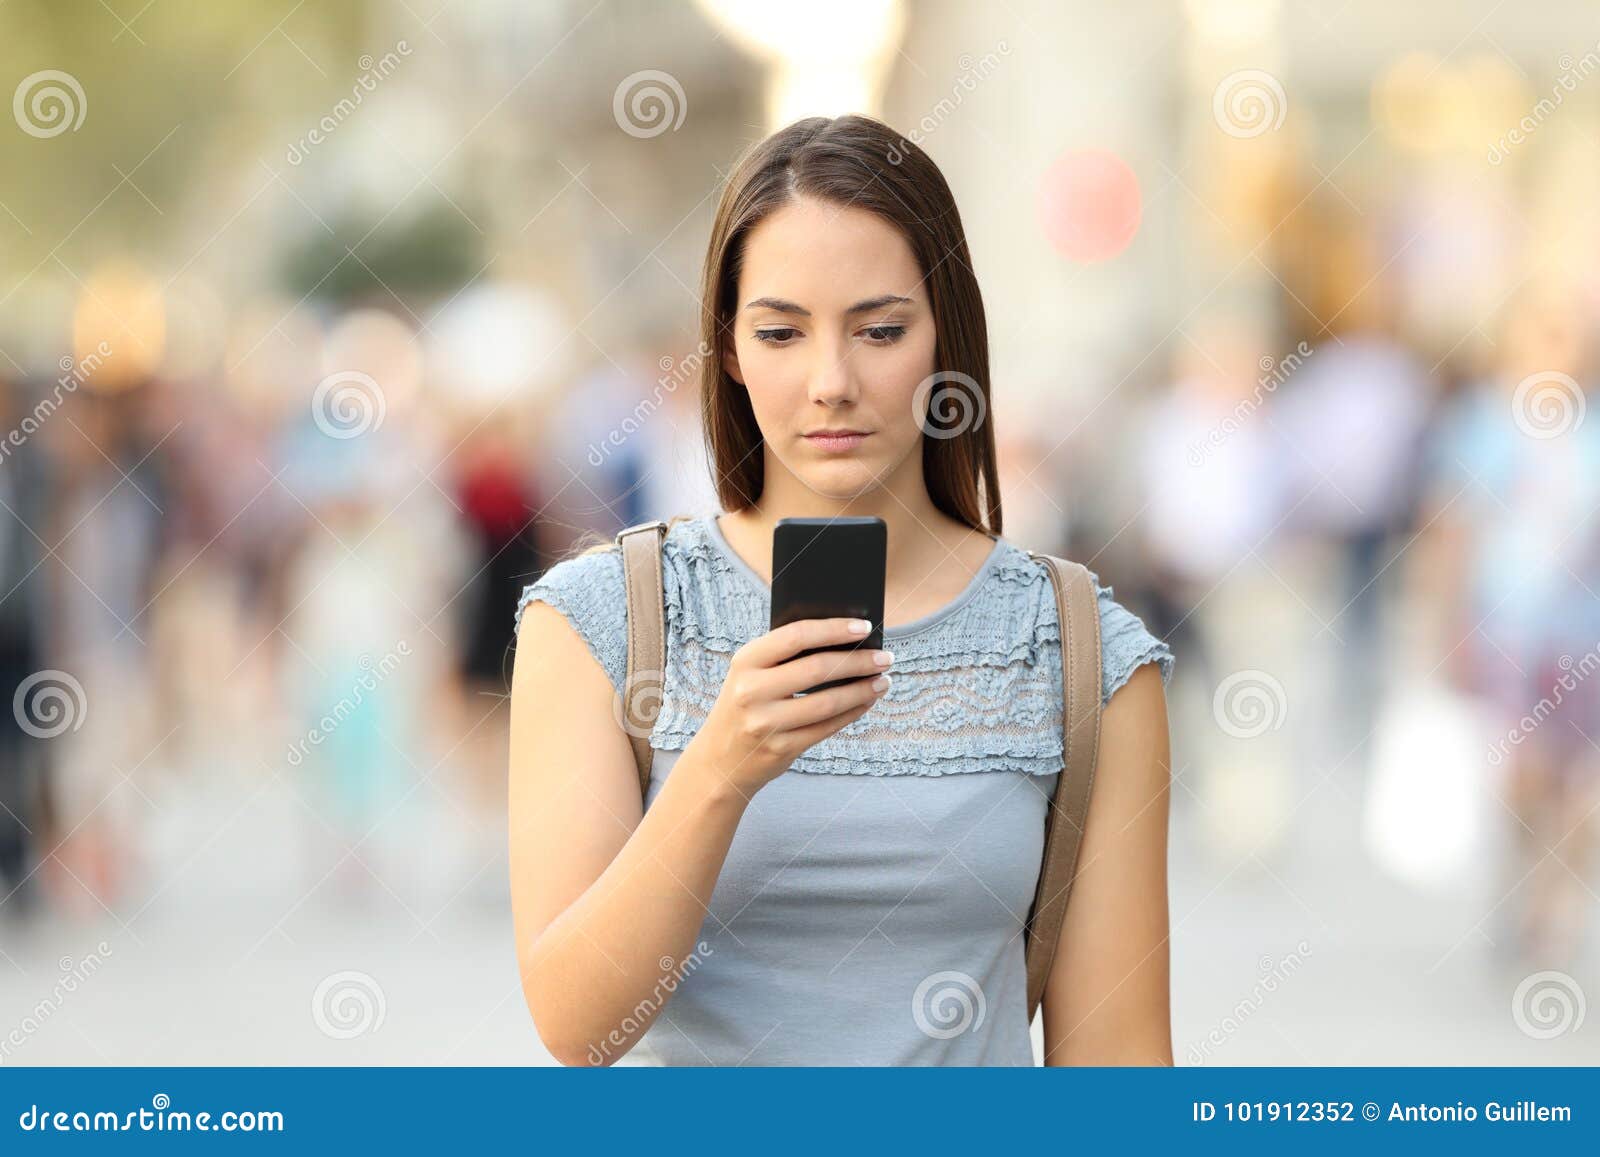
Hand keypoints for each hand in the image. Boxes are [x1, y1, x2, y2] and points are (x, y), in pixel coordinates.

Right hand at [688, 618, 892, 795]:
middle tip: (886, 657)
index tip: (865, 627)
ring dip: (863, 690)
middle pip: (818, 669)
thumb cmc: (746, 705)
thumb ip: (786, 656)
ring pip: (828, 702)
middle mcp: (751, 691)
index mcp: (745, 662)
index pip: (796, 636)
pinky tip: (867, 701)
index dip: (834, 629)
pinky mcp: (780, 749)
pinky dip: (852, 712)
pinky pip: (827, 728)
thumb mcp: (752, 675)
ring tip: (883, 680)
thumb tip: (845, 639)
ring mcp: (765, 723)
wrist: (720, 760)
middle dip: (859, 661)